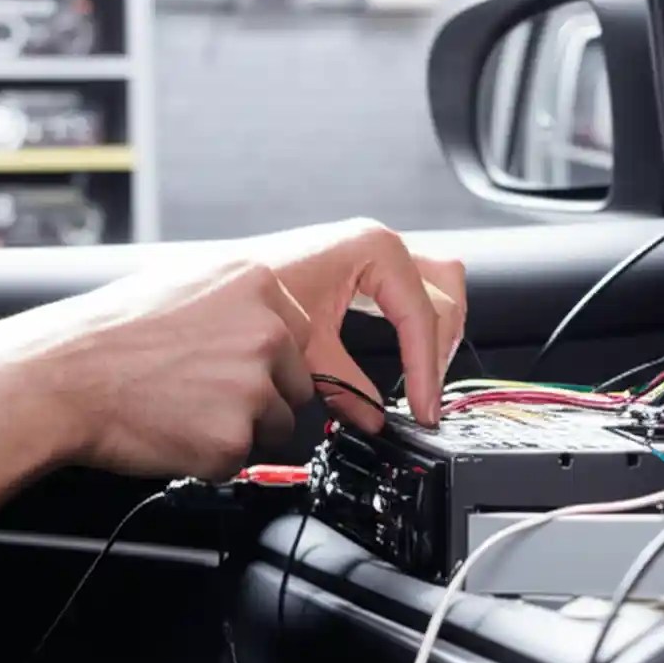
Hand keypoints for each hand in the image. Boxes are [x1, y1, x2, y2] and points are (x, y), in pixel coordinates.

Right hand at [0, 260, 314, 481]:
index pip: (298, 337)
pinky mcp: (233, 437)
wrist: (58, 378)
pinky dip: (210, 459)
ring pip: (277, 427)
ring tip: (181, 410)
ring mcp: (253, 385)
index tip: (229, 368)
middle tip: (200, 396)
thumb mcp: (180, 285)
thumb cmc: (106, 336)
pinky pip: (240, 460)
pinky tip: (170, 431)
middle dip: (260, 400)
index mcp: (254, 283)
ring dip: (238, 430)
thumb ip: (235, 302)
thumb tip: (269, 327)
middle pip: (297, 386)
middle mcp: (265, 330)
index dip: (265, 362)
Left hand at [252, 218, 466, 430]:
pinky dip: (419, 322)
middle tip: (425, 397)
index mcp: (374, 250)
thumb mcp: (306, 348)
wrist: (219, 276)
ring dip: (436, 334)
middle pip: (443, 296)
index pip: (421, 316)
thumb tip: (374, 420)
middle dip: (438, 350)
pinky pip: (414, 290)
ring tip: (423, 378)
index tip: (423, 410)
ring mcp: (376, 251)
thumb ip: (346, 386)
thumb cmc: (255, 294)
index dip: (425, 369)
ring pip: (438, 288)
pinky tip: (408, 354)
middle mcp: (381, 243)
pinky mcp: (366, 263)